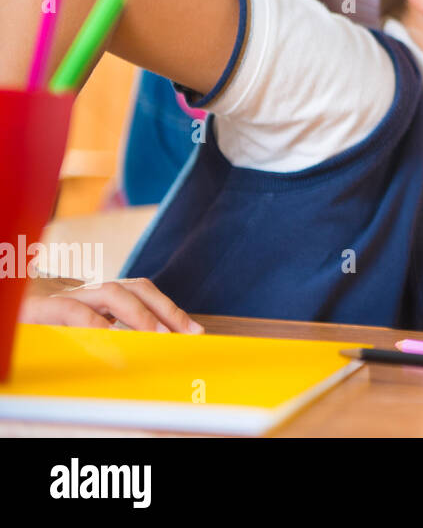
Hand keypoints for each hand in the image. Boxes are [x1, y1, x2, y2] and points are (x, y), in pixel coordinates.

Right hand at [19, 277, 203, 332]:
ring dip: (139, 314)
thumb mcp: (72, 319)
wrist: (0, 294)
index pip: (139, 290)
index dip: (168, 307)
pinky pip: (72, 312)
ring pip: (110, 292)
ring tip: (157, 337)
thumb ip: (104, 324)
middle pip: (134, 287)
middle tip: (184, 335)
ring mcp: (62, 295)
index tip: (194, 331)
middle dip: (164, 309)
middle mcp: (82, 288)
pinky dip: (95, 324)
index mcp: (93, 292)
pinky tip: (111, 340)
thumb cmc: (36, 316)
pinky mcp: (37, 308)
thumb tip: (142, 344)